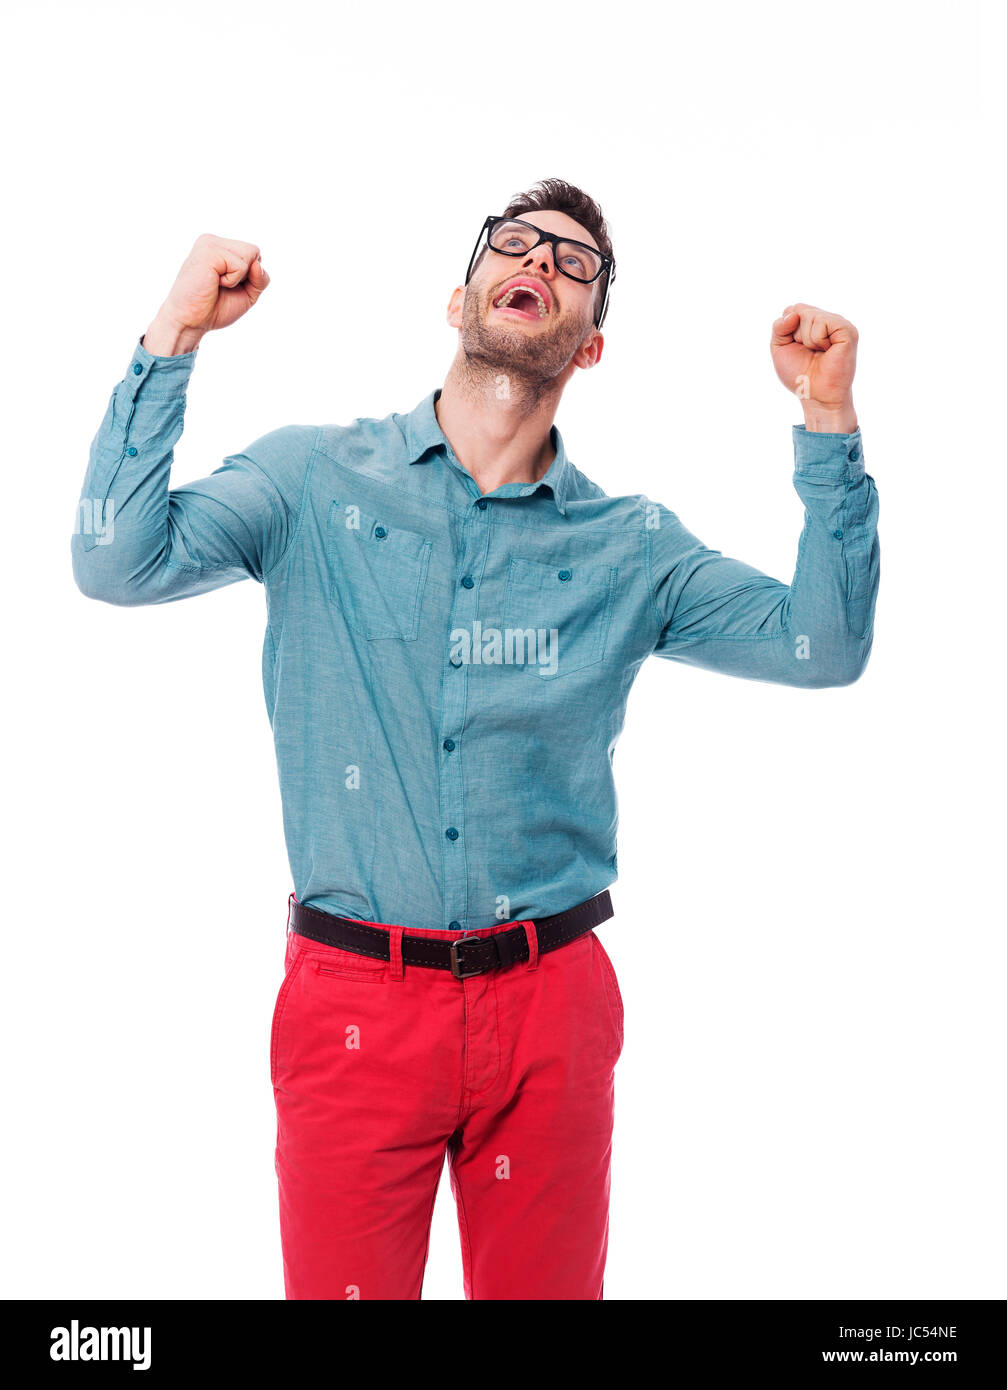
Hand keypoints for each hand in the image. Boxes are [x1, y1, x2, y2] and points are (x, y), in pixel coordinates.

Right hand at [148, 233, 269, 348]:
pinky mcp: (209, 251)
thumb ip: (260, 279)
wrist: (190, 322)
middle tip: (221, 286)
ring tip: (217, 283)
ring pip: (250, 254)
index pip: (254, 254)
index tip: (228, 287)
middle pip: (254, 251)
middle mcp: (213, 241)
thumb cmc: (214, 309)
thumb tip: (257, 264)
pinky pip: (240, 265)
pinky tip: (214, 283)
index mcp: (219, 247)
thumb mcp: (247, 295)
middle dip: (246, 276)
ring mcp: (209, 243)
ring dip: (239, 278)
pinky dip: (232, 281)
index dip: (250, 277)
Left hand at [771, 302, 857, 432]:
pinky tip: (827, 350)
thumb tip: (793, 313)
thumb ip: (779, 327)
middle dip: (796, 334)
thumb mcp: (780, 348)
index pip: (791, 310)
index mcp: (813, 322)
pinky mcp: (847, 330)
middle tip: (809, 352)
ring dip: (807, 339)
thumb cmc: (799, 375)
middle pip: (799, 309)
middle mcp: (827, 320)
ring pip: (810, 315)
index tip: (796, 348)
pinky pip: (822, 322)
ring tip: (819, 352)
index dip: (787, 331)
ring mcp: (839, 324)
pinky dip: (817, 339)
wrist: (815, 394)